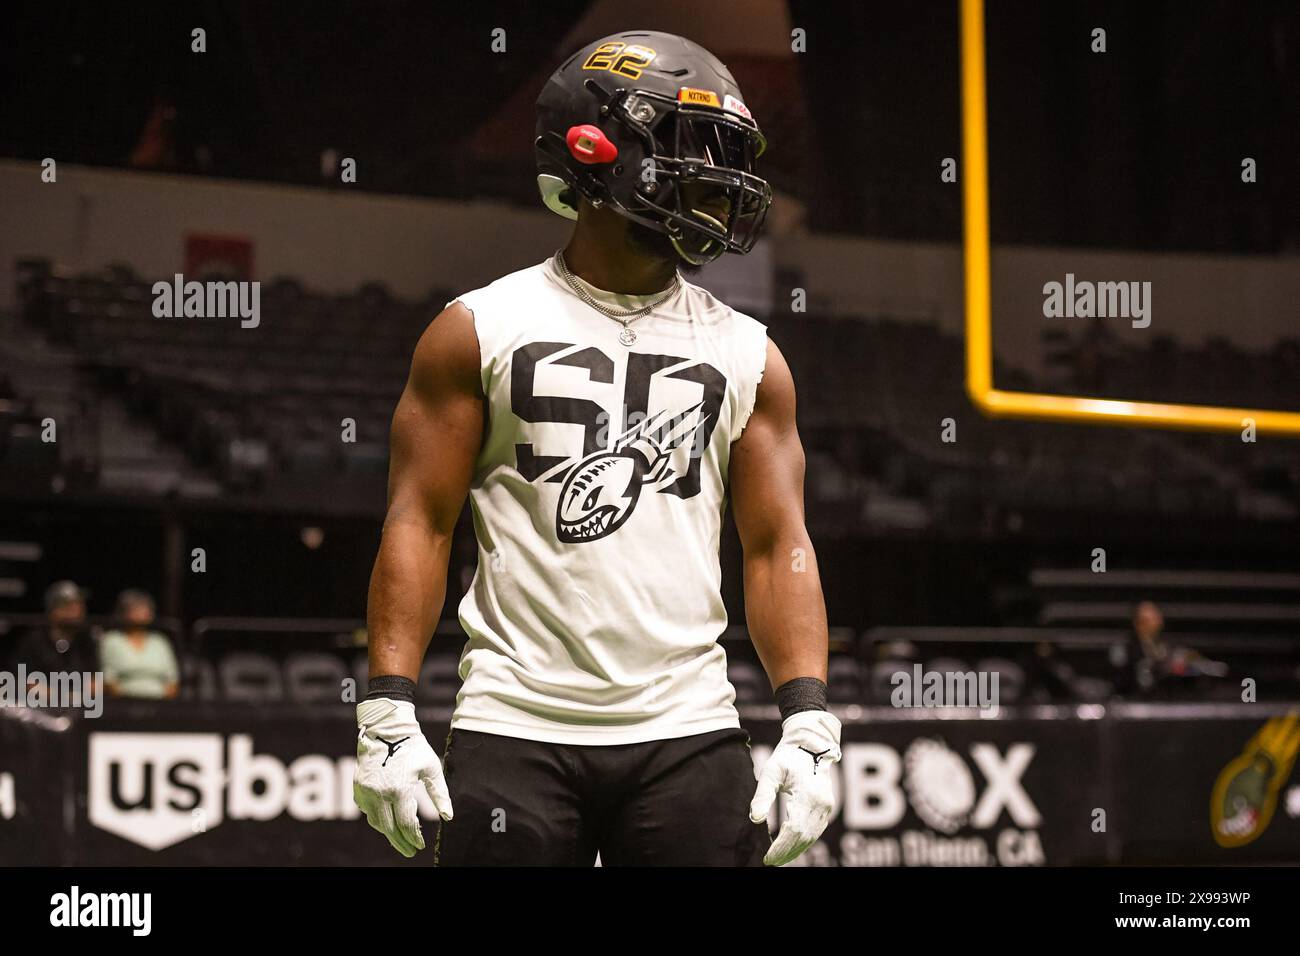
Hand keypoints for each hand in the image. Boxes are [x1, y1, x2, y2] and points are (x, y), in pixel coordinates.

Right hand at [354, 698, 452, 856]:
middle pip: (389, 829)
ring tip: (400, 838)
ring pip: (375, 822)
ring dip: (388, 832)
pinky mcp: (358, 787)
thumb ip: (440, 794)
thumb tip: (448, 816)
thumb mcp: (431, 768)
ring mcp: (366, 791)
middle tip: (411, 852)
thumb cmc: (413, 746)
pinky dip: (377, 818)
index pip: (406, 823)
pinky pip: (367, 811)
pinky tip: (387, 820)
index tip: (420, 846)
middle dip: (401, 843)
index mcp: (400, 789)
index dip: (414, 838)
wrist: (386, 728)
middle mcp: (380, 793)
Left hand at [749, 710, 841, 865]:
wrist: (810, 744)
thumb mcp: (771, 771)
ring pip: (812, 837)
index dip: (781, 847)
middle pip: (804, 838)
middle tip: (770, 861)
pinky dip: (803, 842)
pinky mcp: (827, 808)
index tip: (767, 857)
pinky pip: (816, 831)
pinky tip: (791, 847)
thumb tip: (755, 818)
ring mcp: (826, 807)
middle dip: (787, 852)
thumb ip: (763, 794)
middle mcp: (821, 805)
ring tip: (778, 859)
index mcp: (807, 796)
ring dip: (796, 850)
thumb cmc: (788, 757)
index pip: (793, 830)